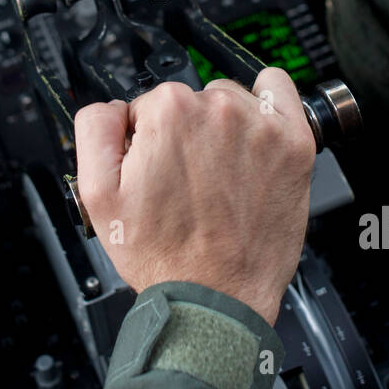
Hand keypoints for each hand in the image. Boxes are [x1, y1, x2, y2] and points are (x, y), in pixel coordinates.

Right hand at [73, 69, 315, 324]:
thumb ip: (95, 129)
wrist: (216, 298)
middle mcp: (218, 109)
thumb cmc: (164, 255)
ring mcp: (261, 125)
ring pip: (229, 101)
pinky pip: (278, 90)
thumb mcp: (97, 195)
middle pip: (190, 101)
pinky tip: (255, 136)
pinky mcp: (294, 143)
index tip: (156, 170)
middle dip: (183, 134)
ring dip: (221, 127)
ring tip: (218, 176)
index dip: (148, 140)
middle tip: (185, 182)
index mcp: (168, 112)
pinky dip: (268, 102)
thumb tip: (114, 108)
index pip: (150, 105)